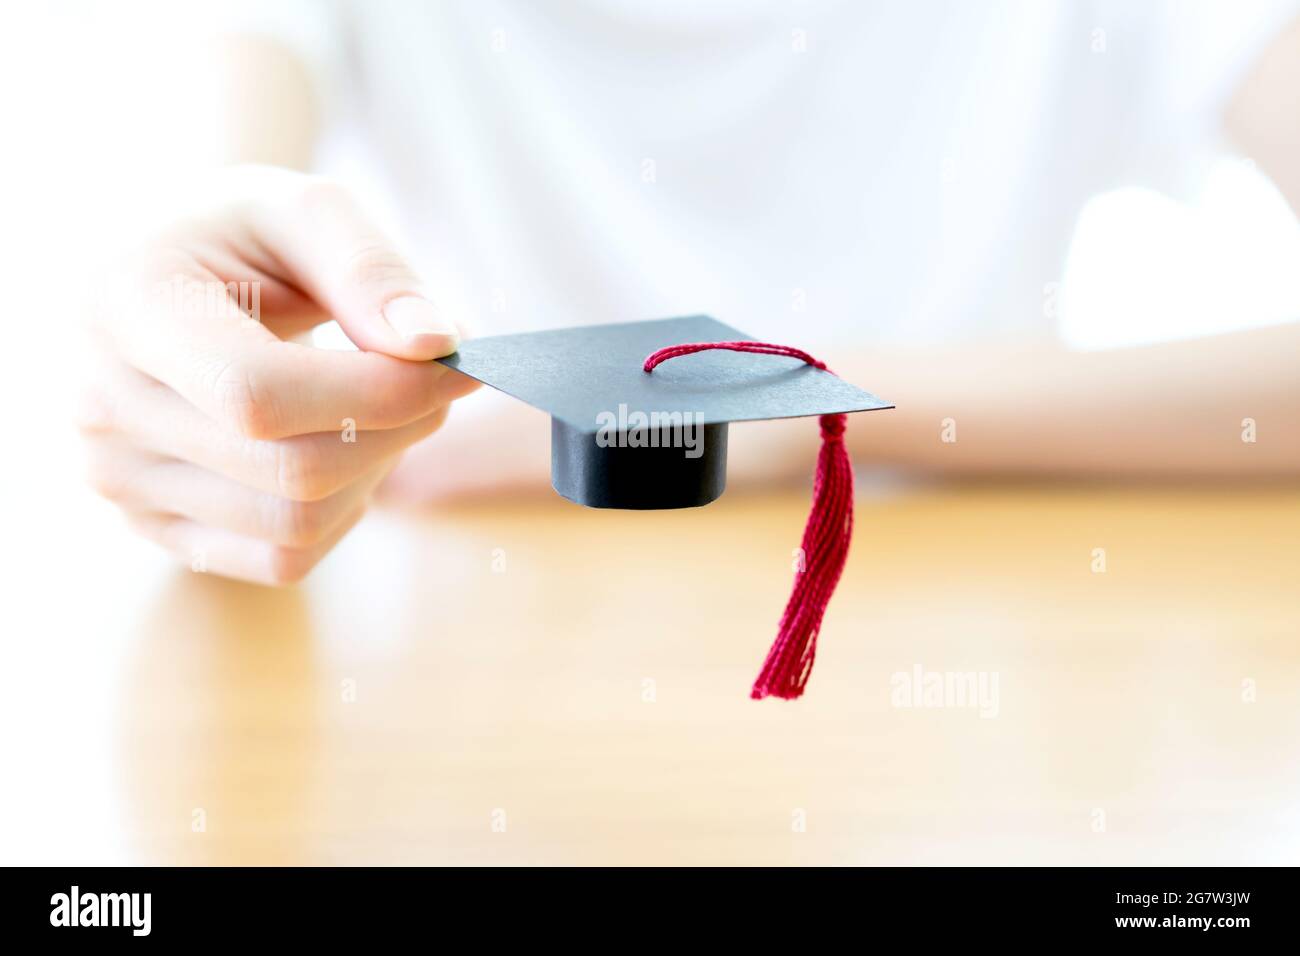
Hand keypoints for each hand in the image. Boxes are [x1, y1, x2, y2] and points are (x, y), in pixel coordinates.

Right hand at [80, 166, 478, 583]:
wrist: (162, 272)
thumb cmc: (239, 234)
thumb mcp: (304, 208)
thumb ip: (371, 269)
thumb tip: (434, 345)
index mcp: (125, 307)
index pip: (258, 396)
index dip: (379, 393)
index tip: (456, 365)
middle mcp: (102, 405)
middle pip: (292, 470)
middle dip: (397, 427)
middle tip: (435, 380)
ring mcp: (120, 479)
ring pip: (296, 524)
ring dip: (376, 469)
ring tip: (379, 403)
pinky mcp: (156, 528)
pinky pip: (282, 560)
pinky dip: (341, 510)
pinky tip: (342, 447)